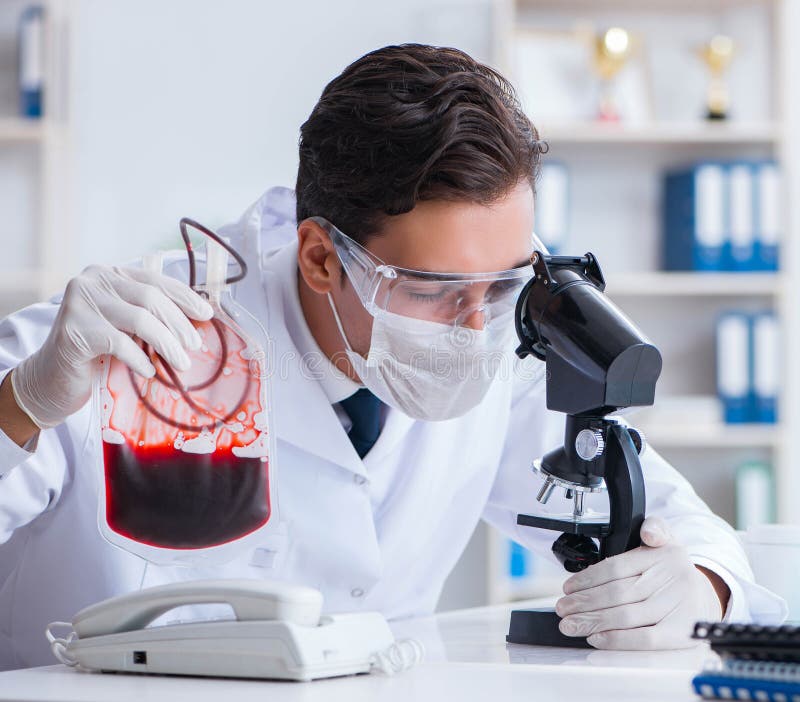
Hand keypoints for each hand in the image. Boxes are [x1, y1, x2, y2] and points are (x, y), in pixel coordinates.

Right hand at [10, 264, 213, 428]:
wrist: (51, 380)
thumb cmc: (96, 354)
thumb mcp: (126, 327)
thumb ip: (150, 316)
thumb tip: (196, 320)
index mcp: (108, 274)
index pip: (155, 280)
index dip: (184, 297)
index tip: (206, 314)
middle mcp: (92, 281)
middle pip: (150, 298)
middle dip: (179, 324)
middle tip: (195, 346)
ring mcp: (79, 303)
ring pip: (139, 319)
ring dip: (167, 344)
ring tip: (181, 363)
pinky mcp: (74, 330)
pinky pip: (120, 343)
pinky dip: (140, 359)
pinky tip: (149, 372)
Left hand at [555, 516, 724, 649]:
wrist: (705, 597)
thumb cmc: (674, 571)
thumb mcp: (667, 539)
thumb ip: (654, 528)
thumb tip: (648, 532)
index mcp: (663, 555)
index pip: (616, 567)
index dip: (588, 579)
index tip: (568, 588)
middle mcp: (672, 580)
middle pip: (617, 593)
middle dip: (584, 603)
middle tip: (563, 609)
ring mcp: (677, 608)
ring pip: (626, 616)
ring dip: (593, 622)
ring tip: (571, 625)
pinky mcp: (680, 634)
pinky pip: (645, 639)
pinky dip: (618, 639)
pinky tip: (597, 638)